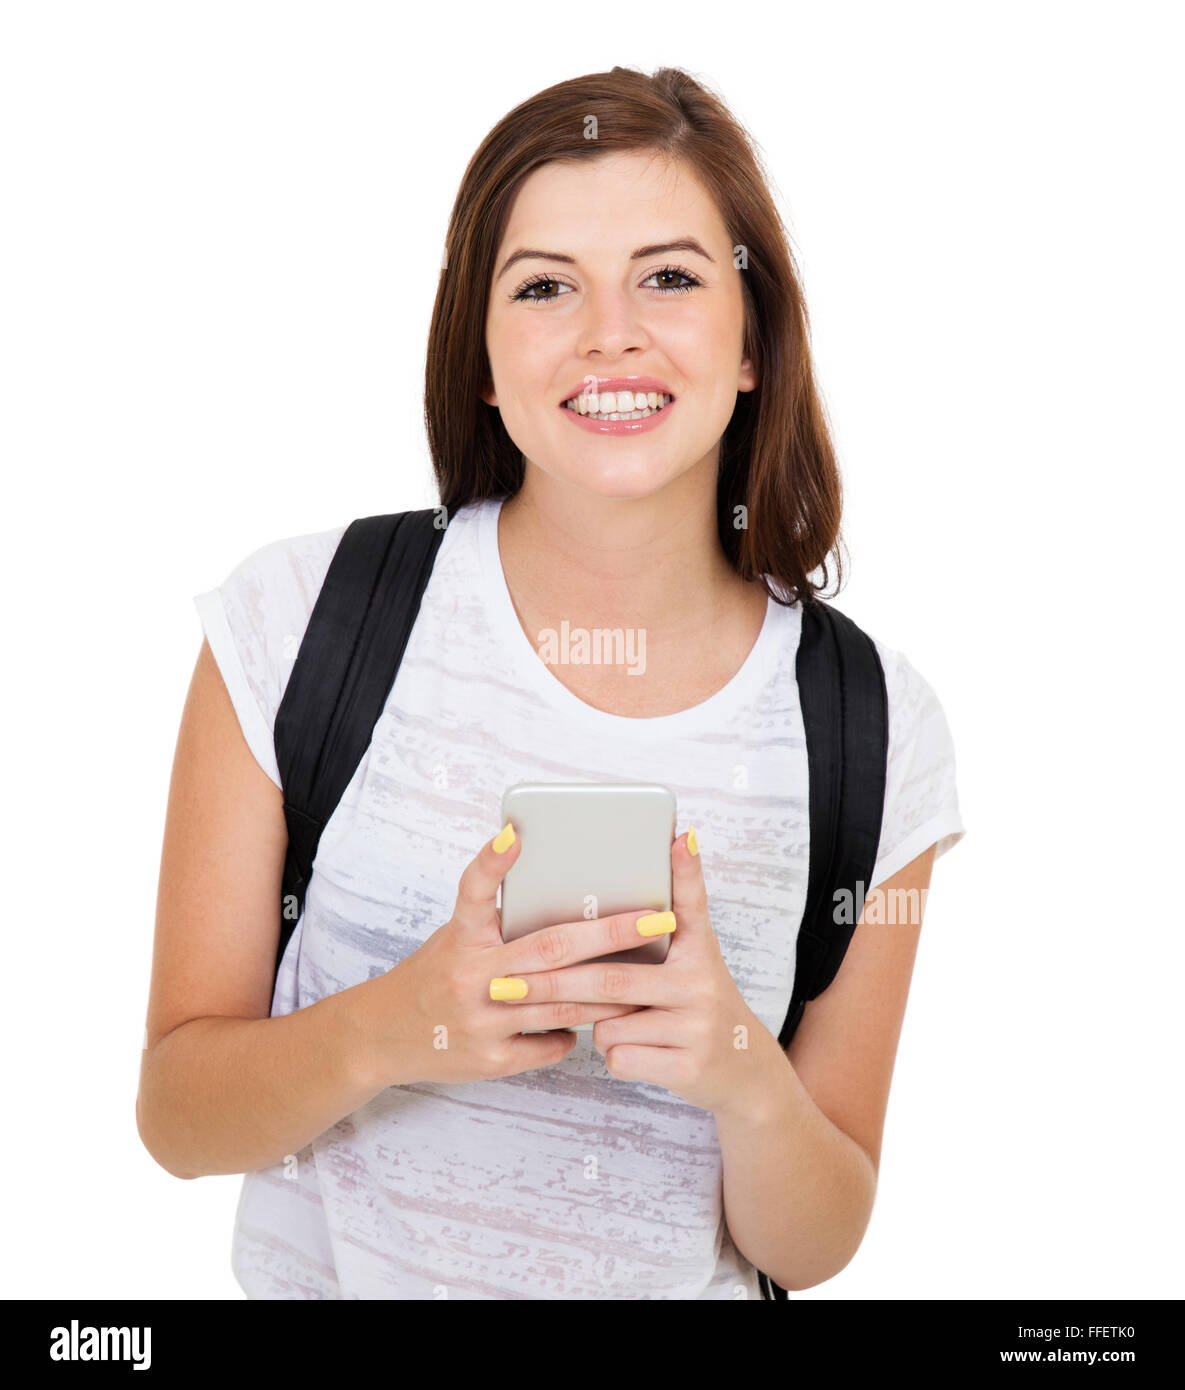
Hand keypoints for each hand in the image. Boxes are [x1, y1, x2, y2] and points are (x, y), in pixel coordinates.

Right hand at [351, 824, 646, 1087]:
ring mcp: (483, 1022)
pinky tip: (590, 1021)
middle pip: (552, 949)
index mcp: (461, 939)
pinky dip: (574, 1031)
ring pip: (564, 1002)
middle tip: (657, 918)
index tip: (517, 833)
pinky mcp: (491, 1060)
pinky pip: (551, 1043)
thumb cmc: (434, 976)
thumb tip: (551, 890)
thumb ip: (496, 921)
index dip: (494, 862)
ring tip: (650, 976)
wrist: (384, 1036)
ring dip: (611, 990)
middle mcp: (471, 977)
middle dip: (611, 932)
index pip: (475, 893)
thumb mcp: (455, 938)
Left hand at [488, 827, 781, 1114]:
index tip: (677, 838)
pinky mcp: (688, 1065)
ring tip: (606, 1017)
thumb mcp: (691, 959)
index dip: (686, 871)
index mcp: (701, 949)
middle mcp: (702, 982)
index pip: (693, 903)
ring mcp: (697, 1026)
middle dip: (554, 982)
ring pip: (610, 1022)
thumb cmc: (695, 1002)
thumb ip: (666, 924)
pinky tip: (633, 1048)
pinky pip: (621, 1055)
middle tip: (507, 983)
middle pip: (613, 976)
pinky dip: (612, 1053)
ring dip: (591, 1023)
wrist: (742, 1069)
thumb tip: (661, 854)